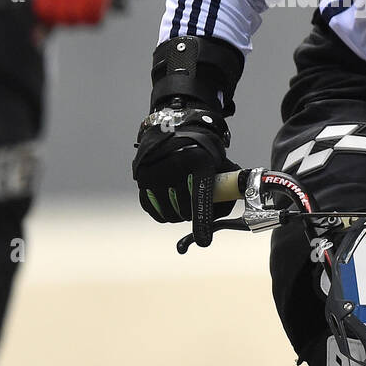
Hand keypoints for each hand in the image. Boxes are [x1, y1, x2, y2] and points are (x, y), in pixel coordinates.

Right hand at [132, 105, 236, 222]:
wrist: (176, 124)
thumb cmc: (203, 149)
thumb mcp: (218, 161)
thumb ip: (223, 188)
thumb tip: (221, 217)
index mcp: (198, 163)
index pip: (199, 199)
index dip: (202, 222)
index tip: (204, 241)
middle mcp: (174, 167)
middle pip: (184, 210)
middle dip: (191, 216)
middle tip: (194, 208)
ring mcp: (155, 172)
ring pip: (168, 213)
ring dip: (176, 215)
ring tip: (182, 204)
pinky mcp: (142, 177)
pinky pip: (151, 208)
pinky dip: (161, 213)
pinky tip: (168, 205)